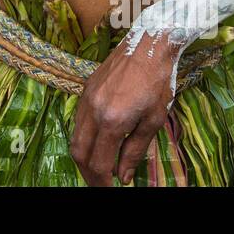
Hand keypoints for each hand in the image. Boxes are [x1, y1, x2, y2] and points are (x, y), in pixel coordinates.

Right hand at [71, 32, 181, 185]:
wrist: (149, 44)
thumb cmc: (158, 82)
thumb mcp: (153, 120)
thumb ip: (135, 150)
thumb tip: (123, 176)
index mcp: (112, 120)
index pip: (99, 162)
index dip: (103, 182)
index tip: (111, 189)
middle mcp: (93, 110)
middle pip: (79, 153)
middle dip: (88, 174)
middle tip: (102, 184)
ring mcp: (86, 98)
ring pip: (75, 137)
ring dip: (84, 157)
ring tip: (99, 167)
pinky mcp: (85, 90)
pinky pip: (78, 121)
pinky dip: (84, 138)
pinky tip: (98, 142)